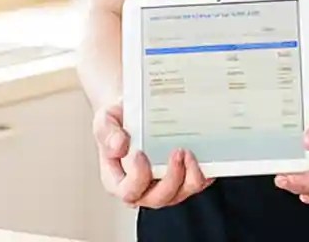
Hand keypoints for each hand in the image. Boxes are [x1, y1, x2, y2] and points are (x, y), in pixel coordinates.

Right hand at [92, 100, 213, 208]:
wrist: (133, 111)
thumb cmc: (118, 121)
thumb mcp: (104, 121)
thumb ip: (107, 133)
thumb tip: (120, 146)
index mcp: (119, 181)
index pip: (129, 192)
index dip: (137, 177)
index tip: (139, 152)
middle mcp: (143, 190)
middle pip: (159, 198)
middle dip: (171, 178)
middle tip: (176, 151)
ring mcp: (165, 186)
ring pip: (181, 193)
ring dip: (190, 176)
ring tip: (189, 151)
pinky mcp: (184, 178)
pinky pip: (197, 183)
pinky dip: (204, 172)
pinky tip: (203, 155)